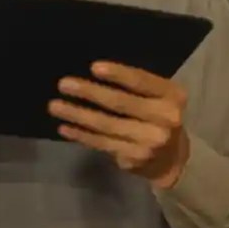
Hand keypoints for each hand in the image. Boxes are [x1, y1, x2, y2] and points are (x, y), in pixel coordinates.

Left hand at [48, 61, 189, 188]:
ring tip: (55, 106)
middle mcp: (165, 120)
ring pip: (106, 125)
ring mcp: (149, 142)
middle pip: (121, 103)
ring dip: (78, 114)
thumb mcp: (159, 97)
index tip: (93, 67)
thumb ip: (136, 87)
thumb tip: (93, 73)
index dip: (118, 74)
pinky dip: (81, 135)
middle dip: (90, 92)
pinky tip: (65, 127)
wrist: (173, 160)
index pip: (142, 82)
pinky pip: (102, 143)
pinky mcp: (134, 158)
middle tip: (63, 84)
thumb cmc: (159, 117)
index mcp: (172, 96)